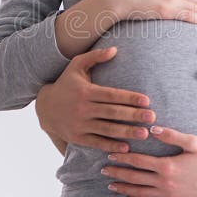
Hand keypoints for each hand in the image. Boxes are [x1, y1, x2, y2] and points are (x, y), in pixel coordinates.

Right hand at [35, 47, 154, 153]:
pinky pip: (97, 142)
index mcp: (86, 91)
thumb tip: (115, 49)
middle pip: (112, 113)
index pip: (112, 95)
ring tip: (144, 134)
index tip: (146, 100)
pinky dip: (111, 145)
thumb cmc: (66, 83)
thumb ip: (95, 56)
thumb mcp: (77, 65)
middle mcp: (82, 108)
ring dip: (127, 132)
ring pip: (107, 129)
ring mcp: (80, 124)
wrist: (45, 107)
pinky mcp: (77, 137)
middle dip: (133, 115)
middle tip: (152, 117)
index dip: (130, 97)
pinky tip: (126, 147)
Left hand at [100, 126, 196, 196]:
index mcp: (167, 166)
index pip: (138, 162)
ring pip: (140, 193)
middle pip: (135, 178)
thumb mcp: (192, 141)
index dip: (123, 157)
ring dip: (124, 188)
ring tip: (111, 185)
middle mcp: (165, 182)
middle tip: (103, 169)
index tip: (111, 154)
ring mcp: (169, 193)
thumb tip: (153, 128)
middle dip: (118, 173)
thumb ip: (172, 135)